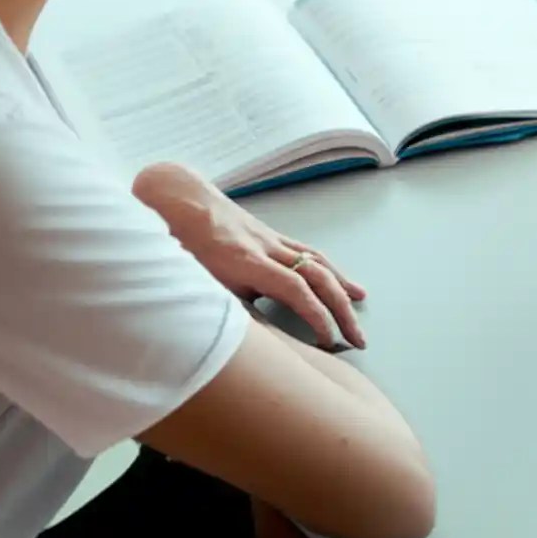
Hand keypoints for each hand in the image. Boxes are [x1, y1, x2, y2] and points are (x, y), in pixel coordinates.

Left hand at [132, 163, 366, 347]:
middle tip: (358, 339)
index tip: (329, 341)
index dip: (315, 315)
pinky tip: (343, 281)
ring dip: (343, 288)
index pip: (293, 290)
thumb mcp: (192, 277)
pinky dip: (331, 269)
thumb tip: (245, 334)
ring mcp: (271, 239)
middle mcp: (265, 248)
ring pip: (318, 262)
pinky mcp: (270, 235)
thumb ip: (221, 303)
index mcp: (244, 261)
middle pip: (317, 277)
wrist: (175, 196)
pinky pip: (309, 253)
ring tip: (361, 308)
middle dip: (341, 310)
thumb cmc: (175, 240)